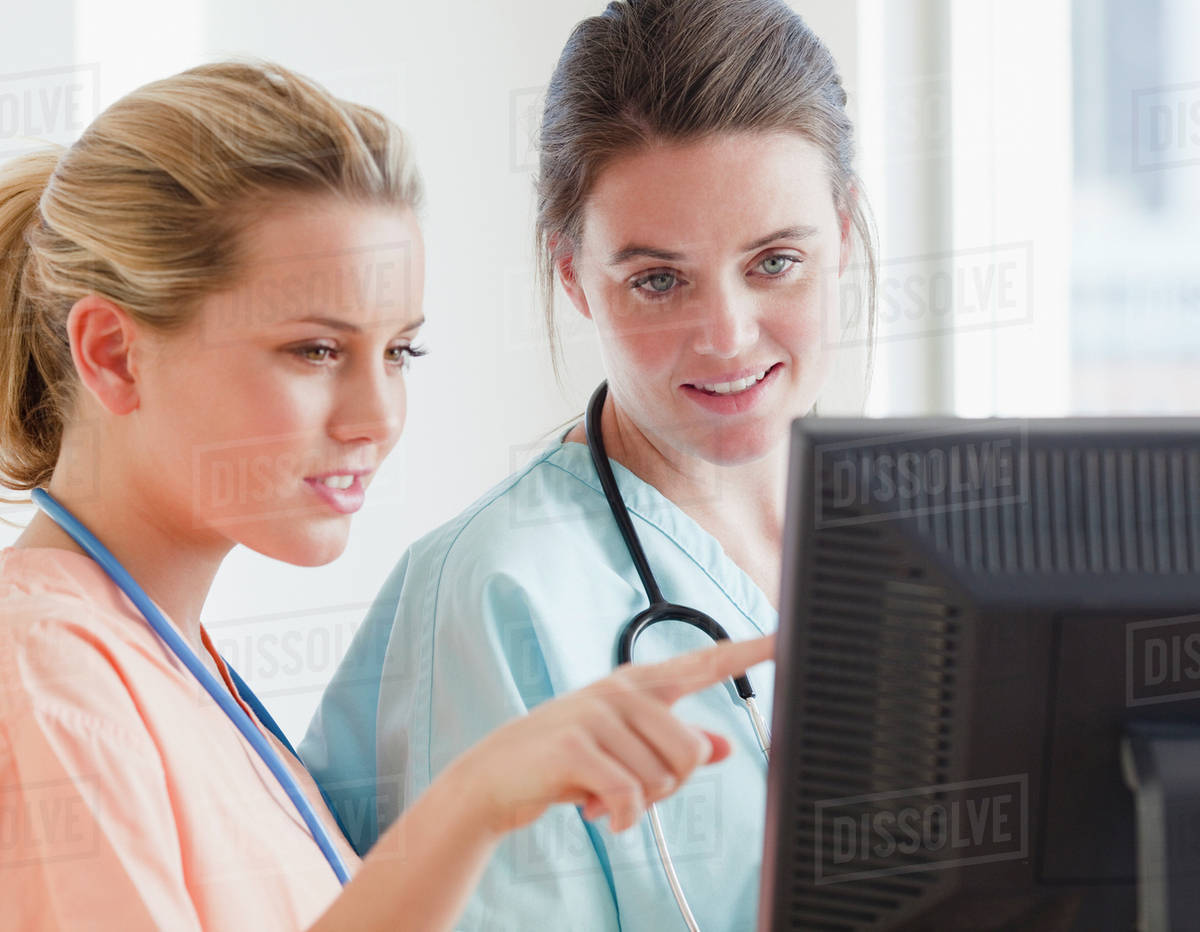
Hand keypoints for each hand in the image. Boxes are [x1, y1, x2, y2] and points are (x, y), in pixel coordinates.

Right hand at [449, 633, 774, 836]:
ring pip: (662, 778)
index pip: (705, 663)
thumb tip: (722, 749)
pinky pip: (630, 795)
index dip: (748, 652)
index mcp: (640, 684)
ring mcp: (599, 713)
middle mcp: (623, 690)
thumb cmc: (565, 759)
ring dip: (637, 804)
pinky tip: (600, 813)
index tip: (784, 638)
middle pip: (690, 751)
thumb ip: (673, 746)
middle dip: (667, 786)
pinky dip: (622, 817)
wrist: (495, 776)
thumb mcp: (623, 749)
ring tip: (603, 793)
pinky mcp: (578, 743)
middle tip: (628, 788)